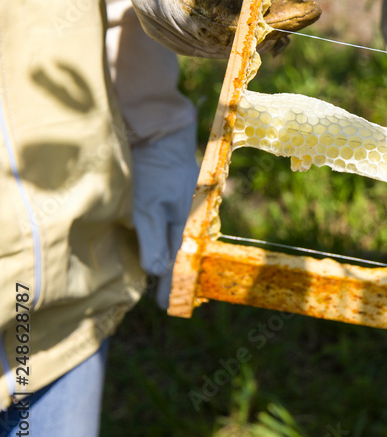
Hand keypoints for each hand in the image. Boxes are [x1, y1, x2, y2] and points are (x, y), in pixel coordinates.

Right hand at [107, 0, 319, 57]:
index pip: (221, 24)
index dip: (267, 17)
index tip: (308, 7)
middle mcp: (165, 27)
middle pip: (235, 39)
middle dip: (276, 13)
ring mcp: (179, 39)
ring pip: (240, 42)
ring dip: (271, 13)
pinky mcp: (195, 41)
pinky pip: (236, 40)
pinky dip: (260, 18)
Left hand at [130, 122, 199, 308]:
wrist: (159, 129)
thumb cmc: (154, 168)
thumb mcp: (148, 207)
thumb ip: (153, 239)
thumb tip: (157, 271)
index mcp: (186, 223)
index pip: (178, 261)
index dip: (170, 284)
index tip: (163, 306)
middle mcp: (187, 215)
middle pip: (179, 250)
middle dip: (170, 272)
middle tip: (160, 294)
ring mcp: (182, 203)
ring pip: (175, 236)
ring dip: (166, 254)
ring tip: (157, 272)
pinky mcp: (172, 192)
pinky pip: (171, 223)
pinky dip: (163, 236)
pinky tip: (156, 240)